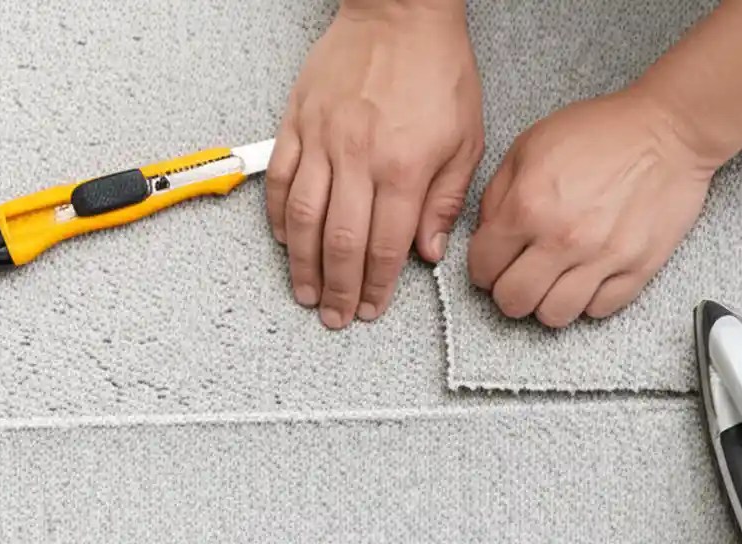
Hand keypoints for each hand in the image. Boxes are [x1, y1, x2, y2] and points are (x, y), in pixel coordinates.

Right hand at [266, 2, 482, 328]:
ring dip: (302, 263)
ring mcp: (322, 139)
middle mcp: (358, 158)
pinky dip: (276, 215)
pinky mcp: (297, 121)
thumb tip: (427, 252)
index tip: (371, 309)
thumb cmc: (438, 67)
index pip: (385, 247)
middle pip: (341, 242)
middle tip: (334, 315)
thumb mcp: (465, 138)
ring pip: (302, 217)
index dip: (376, 287)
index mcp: (404, 167)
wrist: (401, 12)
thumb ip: (444, 200)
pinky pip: (279, 178)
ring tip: (305, 290)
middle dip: (337, 288)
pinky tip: (283, 239)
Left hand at [467, 87, 717, 327]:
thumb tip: (488, 236)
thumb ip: (499, 194)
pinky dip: (588, 301)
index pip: (483, 267)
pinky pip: (599, 310)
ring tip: (553, 282)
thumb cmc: (602, 132)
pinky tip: (587, 278)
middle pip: (514, 301)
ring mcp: (602, 258)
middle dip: (508, 293)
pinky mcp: (638, 269)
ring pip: (555, 316)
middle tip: (518, 278)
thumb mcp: (530, 145)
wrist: (668, 131)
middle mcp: (563, 239)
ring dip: (546, 303)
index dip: (482, 269)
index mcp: (528, 206)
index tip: (491, 265)